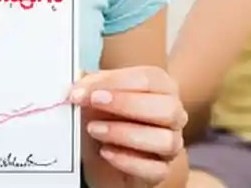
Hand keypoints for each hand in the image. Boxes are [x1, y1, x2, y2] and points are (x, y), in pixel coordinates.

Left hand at [69, 67, 186, 185]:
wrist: (100, 150)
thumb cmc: (103, 114)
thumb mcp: (94, 94)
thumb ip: (88, 87)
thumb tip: (77, 89)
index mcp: (161, 86)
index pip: (149, 79)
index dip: (115, 82)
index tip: (84, 89)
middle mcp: (173, 114)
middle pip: (166, 108)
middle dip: (126, 104)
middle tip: (93, 102)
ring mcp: (170, 144)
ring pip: (166, 141)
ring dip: (125, 134)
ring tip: (94, 129)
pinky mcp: (161, 170)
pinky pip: (156, 170)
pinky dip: (129, 162)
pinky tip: (105, 152)